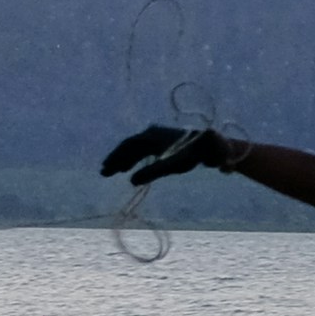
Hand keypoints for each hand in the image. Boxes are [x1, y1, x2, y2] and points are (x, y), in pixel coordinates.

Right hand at [96, 122, 231, 185]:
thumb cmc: (190, 155)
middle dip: (117, 159)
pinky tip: (134, 167)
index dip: (115, 158)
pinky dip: (136, 158)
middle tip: (105, 172)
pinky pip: (145, 149)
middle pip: (129, 146)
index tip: (106, 170)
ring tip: (118, 171)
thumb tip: (132, 182)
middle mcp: (151, 133)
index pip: (126, 147)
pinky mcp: (165, 142)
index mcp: (149, 136)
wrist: (209, 145)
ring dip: (126, 159)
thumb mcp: (170, 166)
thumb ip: (151, 173)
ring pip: (137, 148)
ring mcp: (158, 137)